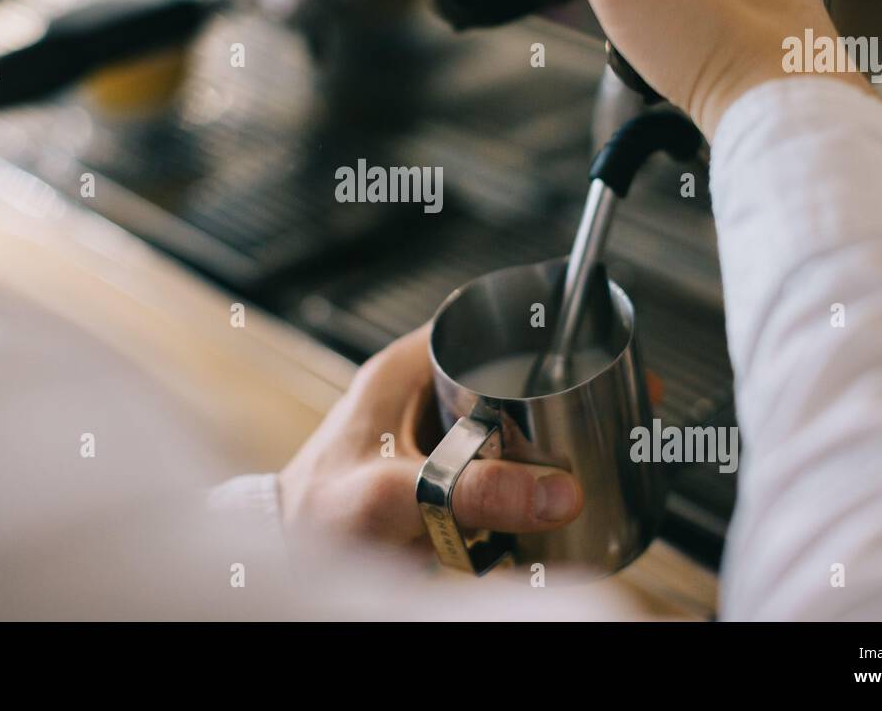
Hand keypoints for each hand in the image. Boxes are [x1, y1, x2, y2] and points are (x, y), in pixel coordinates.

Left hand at [278, 326, 583, 544]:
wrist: (290, 557)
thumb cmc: (316, 516)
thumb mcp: (398, 493)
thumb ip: (470, 489)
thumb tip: (555, 490)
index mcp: (404, 370)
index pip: (479, 324)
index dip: (528, 333)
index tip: (578, 354)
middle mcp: (418, 394)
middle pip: (503, 377)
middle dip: (547, 399)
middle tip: (590, 419)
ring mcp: (430, 435)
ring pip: (505, 423)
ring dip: (537, 445)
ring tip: (580, 456)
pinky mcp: (437, 476)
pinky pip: (493, 466)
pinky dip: (518, 482)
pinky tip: (542, 498)